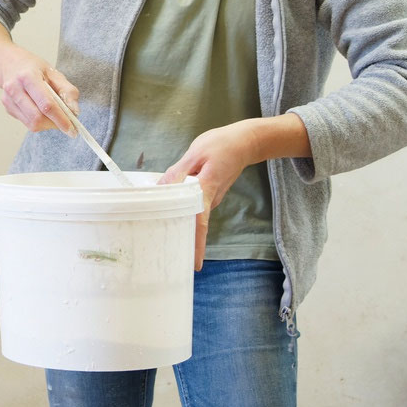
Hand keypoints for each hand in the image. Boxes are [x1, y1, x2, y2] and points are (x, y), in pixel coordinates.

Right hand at [0, 16, 79, 135]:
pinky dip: (39, 121)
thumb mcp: (54, 73)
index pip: (46, 104)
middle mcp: (14, 89)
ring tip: (53, 115)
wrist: (10, 64)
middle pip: (37, 118)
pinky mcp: (7, 108)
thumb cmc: (34, 68)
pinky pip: (27, 122)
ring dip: (47, 124)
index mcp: (28, 77)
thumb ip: (67, 90)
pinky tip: (40, 110)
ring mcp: (8, 100)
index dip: (60, 119)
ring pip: (32, 124)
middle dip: (54, 124)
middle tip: (65, 122)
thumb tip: (74, 111)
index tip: (72, 129)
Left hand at [159, 122, 258, 270]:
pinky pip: (194, 204)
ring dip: (181, 222)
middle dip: (185, 240)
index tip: (196, 264)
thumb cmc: (221, 145)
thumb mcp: (196, 152)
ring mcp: (212, 197)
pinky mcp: (210, 193)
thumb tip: (162, 188)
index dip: (197, 243)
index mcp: (207, 188)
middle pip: (196, 222)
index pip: (201, 221)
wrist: (246, 142)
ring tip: (160, 233)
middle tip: (167, 254)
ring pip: (193, 213)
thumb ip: (179, 171)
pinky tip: (168, 207)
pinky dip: (183, 208)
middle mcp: (211, 198)